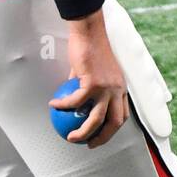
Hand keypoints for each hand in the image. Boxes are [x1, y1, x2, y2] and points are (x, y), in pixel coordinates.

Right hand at [50, 13, 127, 146]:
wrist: (89, 32)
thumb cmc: (91, 47)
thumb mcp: (94, 70)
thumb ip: (89, 85)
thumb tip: (77, 100)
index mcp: (121, 88)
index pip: (122, 114)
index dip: (112, 129)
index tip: (100, 136)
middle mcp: (117, 89)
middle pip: (114, 123)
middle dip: (103, 138)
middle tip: (88, 144)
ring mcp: (107, 87)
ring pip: (96, 119)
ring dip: (83, 132)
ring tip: (70, 137)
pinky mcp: (93, 83)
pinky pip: (75, 101)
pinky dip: (63, 106)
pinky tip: (53, 106)